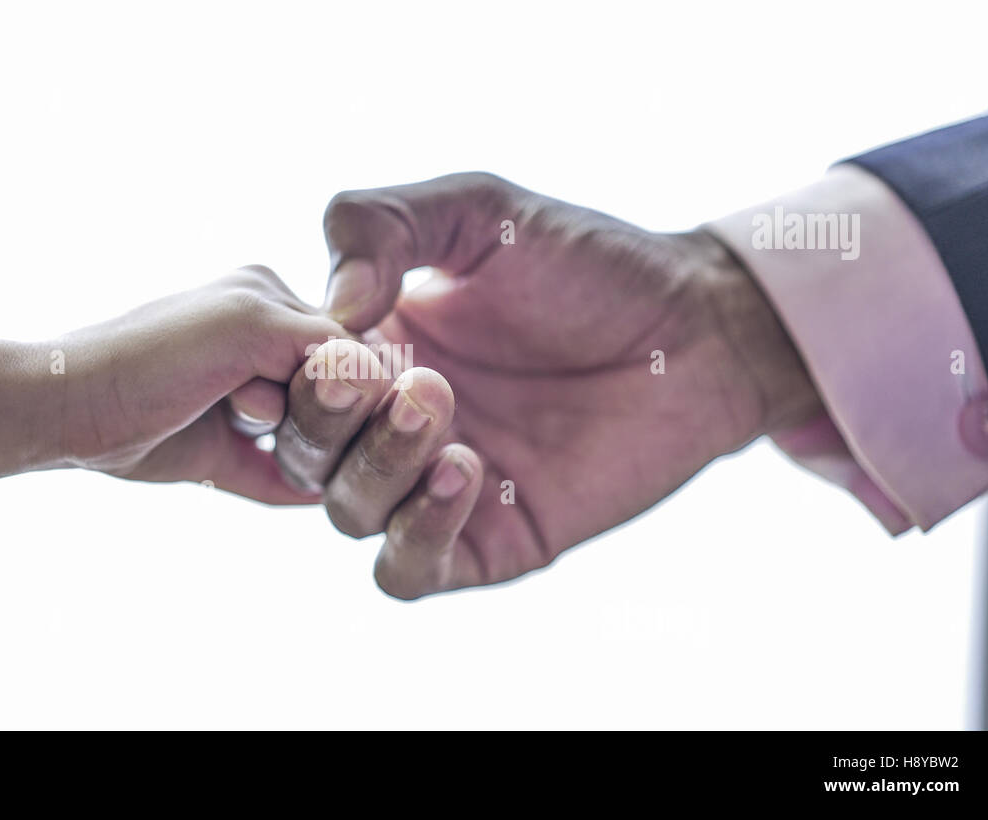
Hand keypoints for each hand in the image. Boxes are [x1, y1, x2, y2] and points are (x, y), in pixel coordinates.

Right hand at [0, 265, 341, 501]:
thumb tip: (321, 496)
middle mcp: (266, 292)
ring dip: (306, 421)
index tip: (274, 445)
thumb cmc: (127, 430)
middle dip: (323, 423)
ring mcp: (264, 298)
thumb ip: (272, 465)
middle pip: (351, 374)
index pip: (337, 372)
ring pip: (347, 377)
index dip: (325, 423)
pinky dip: (308, 411)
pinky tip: (244, 411)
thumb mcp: (218, 452)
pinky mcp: (257, 318)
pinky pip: (332, 372)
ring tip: (235, 414)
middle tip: (248, 426)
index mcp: (256, 315)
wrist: (61, 408)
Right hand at [277, 173, 823, 597]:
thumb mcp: (481, 210)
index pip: (290, 381)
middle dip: (331, 419)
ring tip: (441, 407)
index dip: (300, 370)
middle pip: (303, 455)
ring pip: (347, 512)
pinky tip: (467, 470)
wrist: (696, 331)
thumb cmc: (589, 264)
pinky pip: (408, 569)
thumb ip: (385, 223)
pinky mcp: (489, 542)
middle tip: (387, 375)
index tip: (345, 339)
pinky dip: (417, 531)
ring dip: (378, 464)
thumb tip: (330, 306)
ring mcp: (433, 486)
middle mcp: (389, 424)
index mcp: (374, 348)